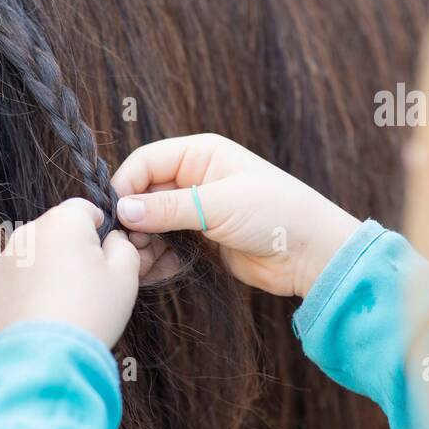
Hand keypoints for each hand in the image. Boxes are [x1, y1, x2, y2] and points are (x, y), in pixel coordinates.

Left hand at [0, 198, 140, 347]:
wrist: (46, 359)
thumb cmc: (90, 314)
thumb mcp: (125, 276)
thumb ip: (123, 246)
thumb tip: (113, 239)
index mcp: (62, 223)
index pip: (84, 208)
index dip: (98, 229)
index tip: (103, 255)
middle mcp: (25, 235)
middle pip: (54, 233)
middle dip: (69, 252)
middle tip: (84, 287)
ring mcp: (0, 263)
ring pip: (30, 258)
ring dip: (44, 273)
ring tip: (61, 307)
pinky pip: (10, 285)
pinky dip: (22, 296)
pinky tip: (38, 319)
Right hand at [112, 134, 360, 297]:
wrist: (313, 254)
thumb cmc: (276, 214)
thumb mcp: (219, 205)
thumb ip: (167, 208)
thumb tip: (122, 210)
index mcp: (199, 154)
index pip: (145, 162)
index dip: (125, 186)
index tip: (115, 217)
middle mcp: (194, 179)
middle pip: (143, 195)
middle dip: (132, 222)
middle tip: (128, 248)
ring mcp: (197, 211)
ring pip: (152, 224)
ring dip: (142, 245)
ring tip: (138, 266)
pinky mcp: (201, 240)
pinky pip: (167, 247)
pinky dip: (157, 260)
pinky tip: (152, 274)